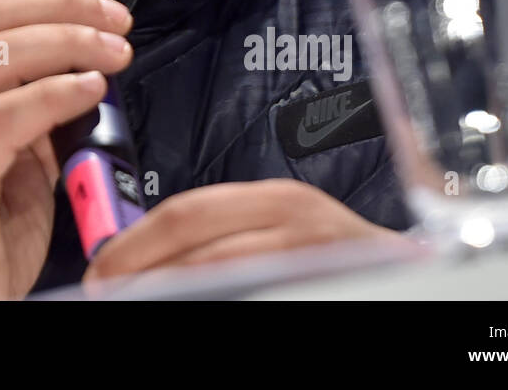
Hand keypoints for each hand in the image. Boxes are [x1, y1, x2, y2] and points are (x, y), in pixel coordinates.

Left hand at [83, 178, 416, 281]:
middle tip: (103, 289)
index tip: (100, 267)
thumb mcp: (279, 229)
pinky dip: (208, 301)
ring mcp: (313, 256)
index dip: (132, 242)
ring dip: (166, 288)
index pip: (186, 210)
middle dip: (137, 265)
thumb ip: (224, 232)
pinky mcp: (323, 285)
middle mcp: (296, 220)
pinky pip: (252, 295)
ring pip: (218, 272)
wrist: (408, 282)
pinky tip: (187, 307)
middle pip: (194, 236)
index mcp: (277, 200)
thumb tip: (138, 254)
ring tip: (132, 301)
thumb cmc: (334, 260)